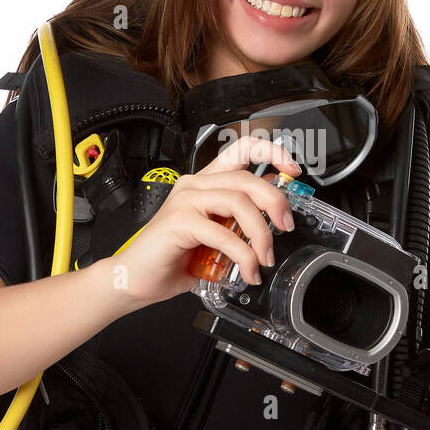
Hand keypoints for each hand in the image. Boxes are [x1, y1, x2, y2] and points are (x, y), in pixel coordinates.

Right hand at [114, 135, 301, 308]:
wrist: (135, 280)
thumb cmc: (172, 259)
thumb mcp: (216, 236)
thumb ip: (238, 222)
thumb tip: (274, 218)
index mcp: (205, 183)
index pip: (242, 149)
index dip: (272, 154)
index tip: (294, 171)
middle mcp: (195, 185)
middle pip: (247, 177)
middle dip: (275, 202)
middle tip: (285, 227)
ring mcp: (185, 200)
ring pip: (239, 202)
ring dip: (260, 234)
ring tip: (263, 259)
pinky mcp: (179, 221)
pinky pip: (223, 233)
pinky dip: (243, 255)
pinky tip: (247, 271)